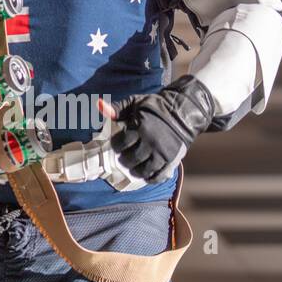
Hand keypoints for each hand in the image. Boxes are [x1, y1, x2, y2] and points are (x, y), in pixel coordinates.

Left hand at [101, 75, 215, 183]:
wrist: (182, 113)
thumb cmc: (155, 107)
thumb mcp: (135, 102)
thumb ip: (118, 107)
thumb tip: (99, 105)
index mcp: (141, 127)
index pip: (123, 142)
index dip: (117, 145)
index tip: (117, 146)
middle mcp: (152, 141)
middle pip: (133, 157)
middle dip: (125, 160)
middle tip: (123, 159)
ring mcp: (162, 152)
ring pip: (145, 168)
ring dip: (136, 171)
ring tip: (133, 169)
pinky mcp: (172, 160)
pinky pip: (160, 174)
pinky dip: (152, 178)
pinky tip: (146, 177)